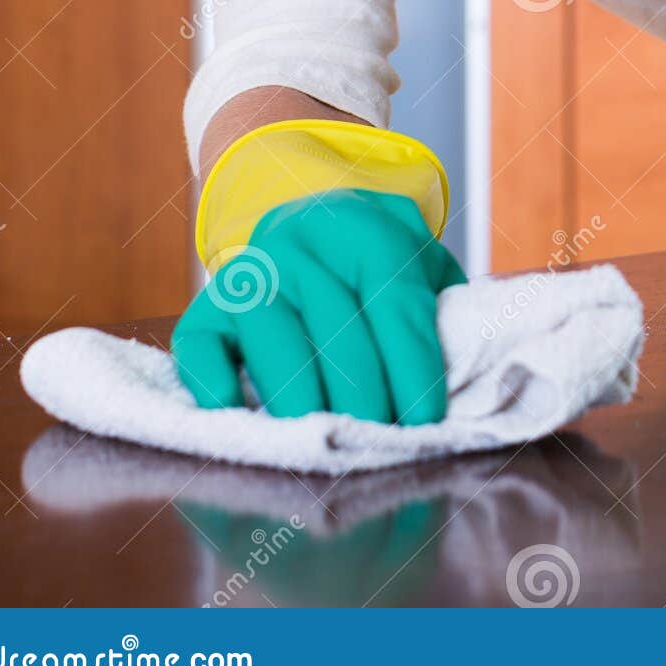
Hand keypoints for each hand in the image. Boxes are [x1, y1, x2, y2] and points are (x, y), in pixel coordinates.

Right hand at [172, 187, 465, 424]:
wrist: (309, 223)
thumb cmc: (376, 263)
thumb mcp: (419, 261)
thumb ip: (441, 306)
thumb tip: (464, 374)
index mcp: (366, 226)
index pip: (395, 300)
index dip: (413, 365)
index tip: (425, 420)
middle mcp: (302, 241)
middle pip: (337, 327)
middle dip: (365, 394)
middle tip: (382, 441)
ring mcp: (251, 270)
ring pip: (274, 338)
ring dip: (303, 397)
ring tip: (328, 440)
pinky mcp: (209, 305)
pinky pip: (201, 345)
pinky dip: (214, 383)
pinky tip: (240, 415)